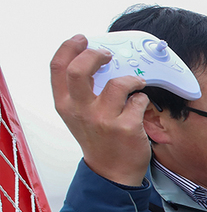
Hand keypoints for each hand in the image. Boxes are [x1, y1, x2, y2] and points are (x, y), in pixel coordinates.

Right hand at [50, 35, 151, 185]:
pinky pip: (139, 100)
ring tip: (136, 83)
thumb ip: (81, 92)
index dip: (70, 47)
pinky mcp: (126, 127)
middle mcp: (80, 111)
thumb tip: (95, 62)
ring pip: (118, 83)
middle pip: (80, 69)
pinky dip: (143, 99)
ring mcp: (103, 119)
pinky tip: (140, 105)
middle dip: (96, 54)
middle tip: (108, 55)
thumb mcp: (79, 115)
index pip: (58, 67)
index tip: (82, 39)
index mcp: (65, 104)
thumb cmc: (98, 139)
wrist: (112, 172)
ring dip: (132, 79)